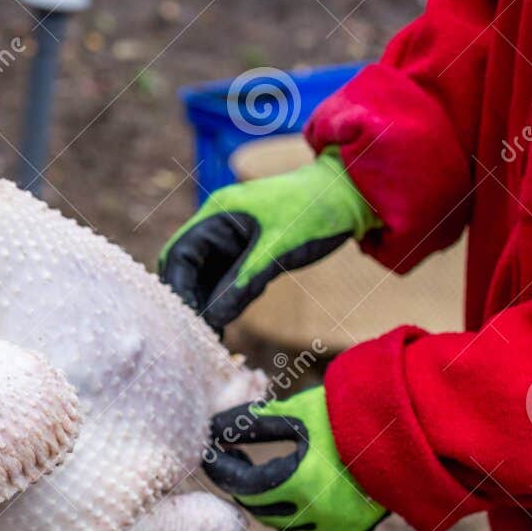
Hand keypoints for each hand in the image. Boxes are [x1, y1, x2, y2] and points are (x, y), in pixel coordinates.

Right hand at [159, 149, 378, 332]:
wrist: (354, 196)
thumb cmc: (317, 212)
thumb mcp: (279, 250)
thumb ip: (243, 283)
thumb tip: (211, 319)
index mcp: (218, 213)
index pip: (179, 253)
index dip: (178, 288)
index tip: (185, 320)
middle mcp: (218, 224)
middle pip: (186, 267)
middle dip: (188, 299)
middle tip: (196, 334)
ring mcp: (232, 238)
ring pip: (204, 277)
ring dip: (205, 304)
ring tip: (211, 335)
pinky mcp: (247, 251)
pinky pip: (224, 279)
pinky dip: (223, 300)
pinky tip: (226, 321)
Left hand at [204, 386, 385, 530]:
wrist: (409, 437)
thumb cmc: (351, 419)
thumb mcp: (298, 415)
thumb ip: (253, 424)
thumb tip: (212, 428)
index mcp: (296, 484)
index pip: (239, 482)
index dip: (221, 465)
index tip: (210, 450)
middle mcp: (309, 516)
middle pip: (254, 504)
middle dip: (242, 482)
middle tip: (233, 459)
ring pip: (276, 523)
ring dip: (265, 502)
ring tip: (261, 476)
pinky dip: (292, 521)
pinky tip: (289, 500)